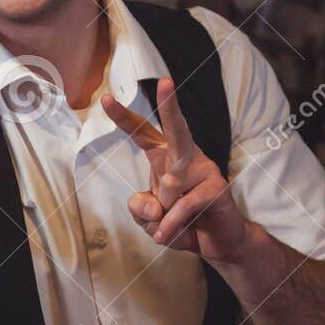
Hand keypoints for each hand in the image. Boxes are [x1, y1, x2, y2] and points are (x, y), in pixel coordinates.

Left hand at [102, 78, 249, 262]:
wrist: (217, 242)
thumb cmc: (181, 223)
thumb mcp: (149, 218)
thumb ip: (140, 208)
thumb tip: (154, 204)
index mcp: (165, 156)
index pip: (143, 132)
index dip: (124, 117)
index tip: (107, 98)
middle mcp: (186, 156)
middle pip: (176, 128)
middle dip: (170, 106)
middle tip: (165, 82)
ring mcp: (205, 169)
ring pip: (172, 183)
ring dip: (163, 212)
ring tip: (167, 225)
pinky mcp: (217, 188)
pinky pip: (184, 205)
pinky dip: (171, 225)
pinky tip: (169, 236)